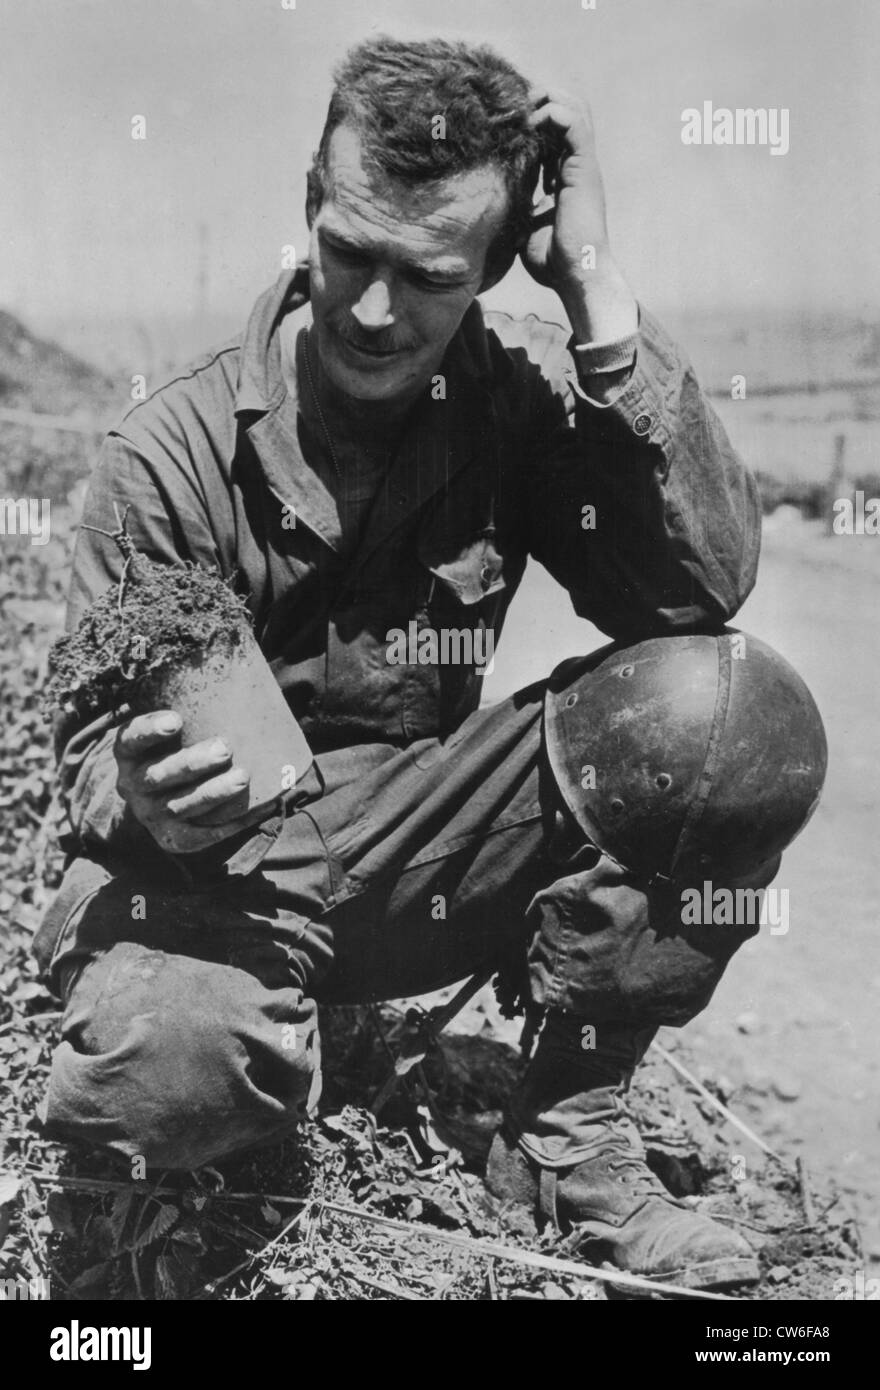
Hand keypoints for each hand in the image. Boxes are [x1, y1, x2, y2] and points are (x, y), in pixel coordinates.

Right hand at [114, 710, 250, 852]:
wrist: (153, 801)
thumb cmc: (171, 748)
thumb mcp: (164, 728)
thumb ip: (180, 700)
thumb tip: (230, 656)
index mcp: (128, 753)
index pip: (130, 739)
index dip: (149, 730)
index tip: (175, 719)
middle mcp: (134, 785)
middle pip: (158, 776)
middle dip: (192, 763)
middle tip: (225, 748)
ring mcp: (152, 814)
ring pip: (180, 806)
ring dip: (213, 792)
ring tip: (243, 777)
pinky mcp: (173, 838)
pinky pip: (199, 836)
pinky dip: (228, 825)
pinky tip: (256, 809)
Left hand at [522, 88, 636, 343]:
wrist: (577, 275)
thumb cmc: (554, 260)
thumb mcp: (527, 225)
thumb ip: (518, 205)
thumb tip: (495, 201)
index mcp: (564, 175)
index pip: (552, 130)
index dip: (531, 117)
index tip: (504, 120)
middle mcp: (576, 165)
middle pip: (566, 108)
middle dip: (538, 99)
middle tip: (509, 107)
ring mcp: (582, 164)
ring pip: (573, 107)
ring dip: (545, 100)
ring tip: (520, 109)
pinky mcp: (584, 168)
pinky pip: (573, 123)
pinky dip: (552, 113)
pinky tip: (530, 123)